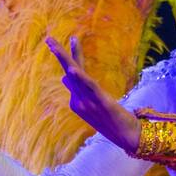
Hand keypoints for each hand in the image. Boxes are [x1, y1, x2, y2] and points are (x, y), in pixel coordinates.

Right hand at [46, 35, 140, 152]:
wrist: (125, 136)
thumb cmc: (111, 120)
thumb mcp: (93, 104)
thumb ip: (80, 91)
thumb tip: (65, 77)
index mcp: (77, 99)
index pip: (74, 73)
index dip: (73, 55)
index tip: (73, 38)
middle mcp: (79, 100)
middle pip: (69, 73)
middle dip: (60, 55)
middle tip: (49, 39)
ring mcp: (88, 103)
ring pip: (76, 78)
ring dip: (66, 62)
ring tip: (56, 47)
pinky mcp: (101, 104)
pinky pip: (89, 89)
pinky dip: (80, 79)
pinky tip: (72, 70)